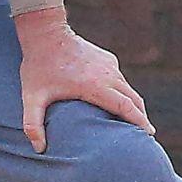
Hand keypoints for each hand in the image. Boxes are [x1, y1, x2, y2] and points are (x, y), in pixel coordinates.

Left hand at [14, 8, 152, 153]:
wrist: (45, 32)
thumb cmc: (38, 66)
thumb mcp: (32, 97)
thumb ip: (32, 124)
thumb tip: (39, 149)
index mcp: (95, 86)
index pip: (126, 107)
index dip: (139, 121)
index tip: (149, 134)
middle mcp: (108, 74)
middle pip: (133, 99)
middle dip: (141, 117)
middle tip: (146, 135)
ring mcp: (109, 65)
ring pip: (128, 89)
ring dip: (133, 105)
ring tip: (133, 122)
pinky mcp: (107, 59)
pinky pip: (120, 79)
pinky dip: (123, 92)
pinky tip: (118, 103)